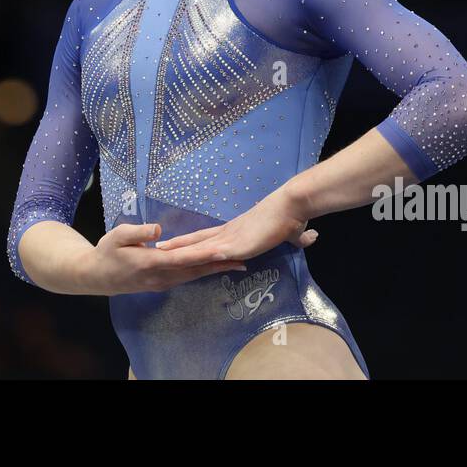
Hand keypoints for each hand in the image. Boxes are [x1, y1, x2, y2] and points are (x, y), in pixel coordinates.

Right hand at [80, 222, 248, 296]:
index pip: (183, 258)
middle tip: (243, 260)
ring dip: (214, 270)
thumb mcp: (118, 236)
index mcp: (150, 263)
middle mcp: (160, 276)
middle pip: (195, 270)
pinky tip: (213, 268)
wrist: (97, 276)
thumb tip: (159, 230)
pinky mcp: (162, 284)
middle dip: (219, 265)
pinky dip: (203, 272)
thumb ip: (139, 232)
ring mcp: (162, 283)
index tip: (224, 251)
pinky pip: (187, 278)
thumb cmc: (107, 251)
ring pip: (193, 276)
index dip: (204, 254)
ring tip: (236, 265)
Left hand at [151, 185, 317, 263]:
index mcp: (238, 229)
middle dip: (177, 245)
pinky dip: (195, 257)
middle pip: (196, 239)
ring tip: (159, 256)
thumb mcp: (293, 231)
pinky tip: (182, 261)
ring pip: (197, 246)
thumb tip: (311, 237)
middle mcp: (229, 232)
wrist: (293, 205)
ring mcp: (231, 237)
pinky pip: (211, 253)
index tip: (178, 243)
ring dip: (178, 251)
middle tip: (156, 249)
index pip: (209, 236)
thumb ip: (298, 237)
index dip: (192, 240)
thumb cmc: (292, 216)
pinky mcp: (236, 245)